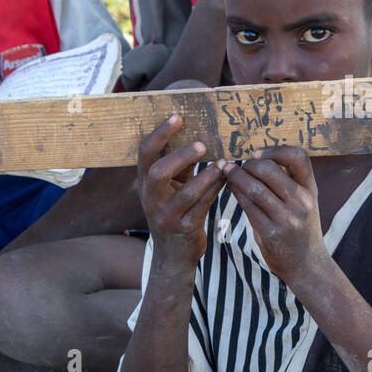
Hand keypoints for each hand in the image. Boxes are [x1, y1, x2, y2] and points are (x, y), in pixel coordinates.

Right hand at [137, 115, 225, 269]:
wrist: (173, 255)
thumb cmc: (175, 212)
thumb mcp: (172, 187)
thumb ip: (181, 165)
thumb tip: (198, 133)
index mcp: (145, 183)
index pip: (145, 153)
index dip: (160, 133)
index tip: (178, 116)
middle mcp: (151, 198)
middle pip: (157, 172)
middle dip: (180, 155)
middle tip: (202, 144)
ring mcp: (165, 215)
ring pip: (184, 193)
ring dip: (205, 176)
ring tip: (222, 164)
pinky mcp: (183, 229)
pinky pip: (201, 207)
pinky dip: (215, 191)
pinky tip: (227, 179)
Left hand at [219, 147, 327, 283]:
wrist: (306, 264)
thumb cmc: (301, 228)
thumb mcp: (304, 202)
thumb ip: (288, 182)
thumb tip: (257, 159)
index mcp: (310, 189)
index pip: (298, 157)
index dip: (276, 150)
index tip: (259, 154)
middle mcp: (301, 201)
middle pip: (269, 169)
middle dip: (248, 164)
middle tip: (238, 165)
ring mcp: (286, 218)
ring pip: (254, 187)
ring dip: (236, 176)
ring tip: (227, 171)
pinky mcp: (270, 232)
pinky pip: (248, 206)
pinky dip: (236, 193)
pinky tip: (231, 188)